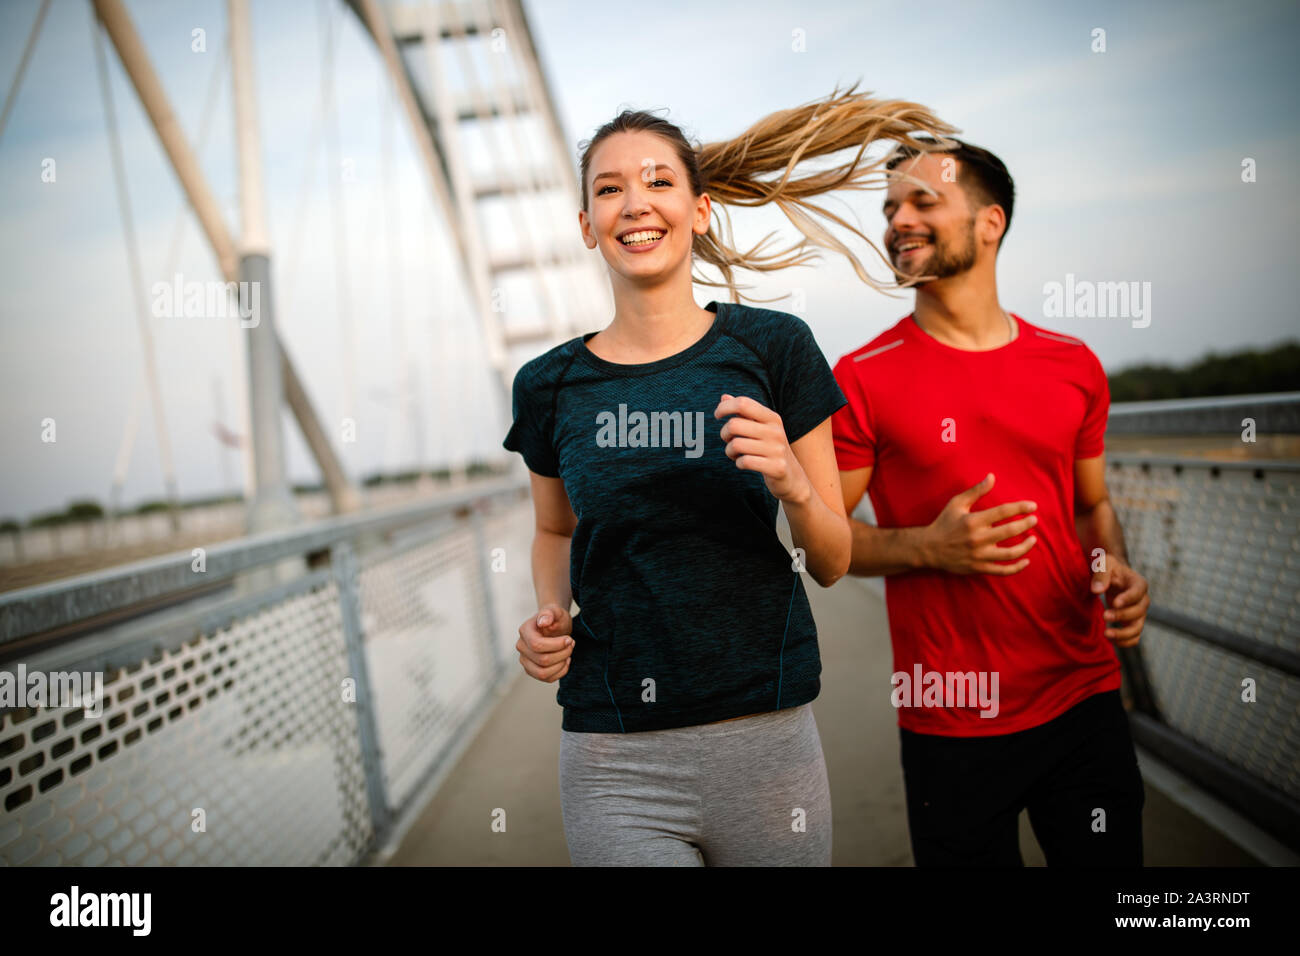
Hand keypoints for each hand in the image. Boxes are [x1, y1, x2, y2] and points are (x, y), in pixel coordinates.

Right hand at [516, 604, 573, 681]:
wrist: (554, 627)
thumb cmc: (555, 618)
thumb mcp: (555, 611)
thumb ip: (549, 613)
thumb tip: (543, 621)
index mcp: (525, 631)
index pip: (537, 645)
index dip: (556, 645)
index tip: (570, 639)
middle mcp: (521, 647)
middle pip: (542, 660)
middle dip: (562, 654)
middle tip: (572, 644)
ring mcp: (525, 660)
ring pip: (543, 673)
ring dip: (561, 665)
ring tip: (568, 653)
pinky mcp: (532, 670)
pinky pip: (546, 679)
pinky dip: (560, 672)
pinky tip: (565, 661)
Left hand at [714, 393, 809, 502]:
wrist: (792, 478)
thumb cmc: (770, 449)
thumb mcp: (760, 428)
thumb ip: (743, 413)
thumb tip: (724, 397)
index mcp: (772, 418)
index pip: (743, 403)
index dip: (724, 407)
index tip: (717, 415)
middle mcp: (775, 431)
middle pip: (734, 425)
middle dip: (724, 434)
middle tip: (728, 441)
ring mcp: (777, 450)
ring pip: (735, 445)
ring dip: (730, 451)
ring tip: (736, 454)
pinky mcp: (776, 467)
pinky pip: (744, 462)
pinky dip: (738, 463)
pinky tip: (744, 463)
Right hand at [922, 472, 1038, 574]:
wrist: (928, 549)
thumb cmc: (944, 523)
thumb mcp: (957, 503)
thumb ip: (976, 491)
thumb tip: (992, 476)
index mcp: (973, 521)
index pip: (1003, 512)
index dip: (1021, 508)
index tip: (1032, 506)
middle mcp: (977, 539)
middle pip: (1010, 531)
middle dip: (1026, 524)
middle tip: (1034, 520)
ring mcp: (978, 555)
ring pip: (1010, 554)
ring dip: (1026, 546)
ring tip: (1033, 539)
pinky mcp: (978, 568)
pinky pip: (1002, 571)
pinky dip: (1016, 568)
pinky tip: (1026, 561)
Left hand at [1090, 552, 1148, 646]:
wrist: (1115, 576)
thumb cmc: (1110, 568)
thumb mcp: (1104, 564)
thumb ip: (1101, 575)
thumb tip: (1096, 590)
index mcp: (1138, 583)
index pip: (1138, 592)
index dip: (1128, 599)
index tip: (1115, 603)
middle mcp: (1143, 600)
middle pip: (1139, 611)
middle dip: (1122, 615)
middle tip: (1105, 616)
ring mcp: (1139, 613)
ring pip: (1138, 627)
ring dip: (1124, 633)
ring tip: (1106, 634)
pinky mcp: (1133, 622)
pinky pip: (1135, 636)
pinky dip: (1126, 641)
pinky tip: (1112, 641)